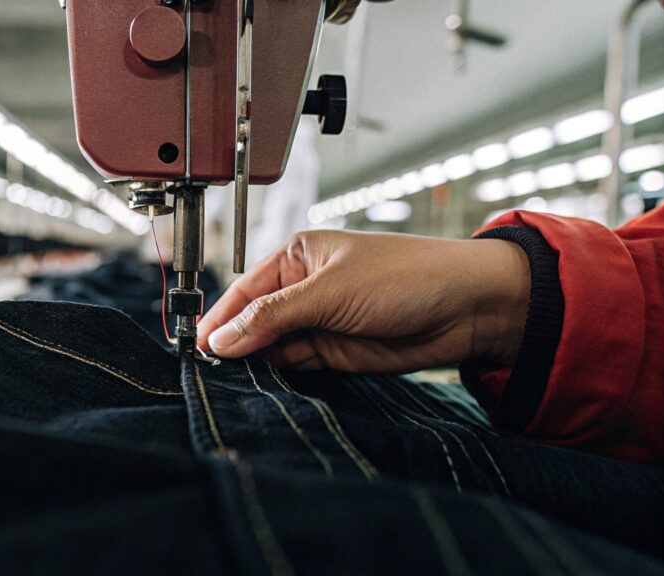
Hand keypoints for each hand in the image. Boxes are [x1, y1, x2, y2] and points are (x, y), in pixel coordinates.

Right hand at [197, 230, 530, 372]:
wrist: (468, 309)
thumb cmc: (408, 276)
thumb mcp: (331, 291)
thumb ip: (274, 317)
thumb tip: (223, 338)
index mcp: (296, 258)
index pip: (243, 292)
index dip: (219, 319)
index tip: (195, 346)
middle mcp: (301, 290)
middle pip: (251, 322)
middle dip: (232, 345)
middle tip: (207, 372)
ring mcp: (317, 323)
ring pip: (269, 348)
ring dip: (254, 364)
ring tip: (230, 382)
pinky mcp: (333, 353)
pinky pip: (294, 367)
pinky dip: (279, 377)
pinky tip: (262, 385)